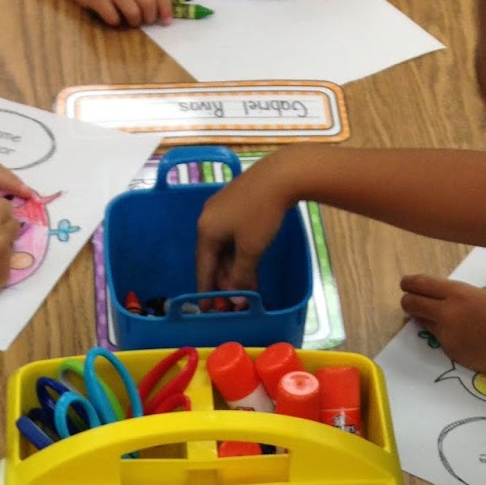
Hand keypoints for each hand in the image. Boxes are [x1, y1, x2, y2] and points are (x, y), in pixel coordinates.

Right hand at [69, 0, 170, 25]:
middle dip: (149, 17)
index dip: (165, 9)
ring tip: (129, 20)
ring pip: (132, 12)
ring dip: (134, 22)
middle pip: (148, 3)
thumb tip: (170, 6)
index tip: (166, 21)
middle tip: (144, 20)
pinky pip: (113, 17)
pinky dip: (116, 22)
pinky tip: (113, 17)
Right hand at [196, 151, 298, 291]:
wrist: (281, 174)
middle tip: (233, 302)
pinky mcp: (237, 204)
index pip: (203, 268)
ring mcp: (222, 209)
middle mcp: (209, 218)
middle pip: (214, 258)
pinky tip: (249, 266)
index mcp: (206, 229)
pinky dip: (239, 254)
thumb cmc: (262, 213)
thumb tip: (237, 299)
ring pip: (225, 248)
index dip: (206, 291)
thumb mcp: (250, 250)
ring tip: (245, 288)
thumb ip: (241, 276)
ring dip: (233, 270)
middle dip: (224, 282)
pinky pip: (233, 236)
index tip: (206, 310)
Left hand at [399, 273, 485, 378]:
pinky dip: (442, 332)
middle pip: (412, 303)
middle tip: (409, 299)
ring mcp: (446, 334)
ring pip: (422, 321)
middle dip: (408, 300)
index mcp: (458, 293)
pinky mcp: (448, 350)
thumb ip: (462, 294)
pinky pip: (438, 336)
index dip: (410, 282)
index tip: (405, 282)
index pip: (422, 284)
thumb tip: (446, 297)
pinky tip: (458, 331)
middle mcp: (447, 312)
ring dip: (424, 316)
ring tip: (436, 314)